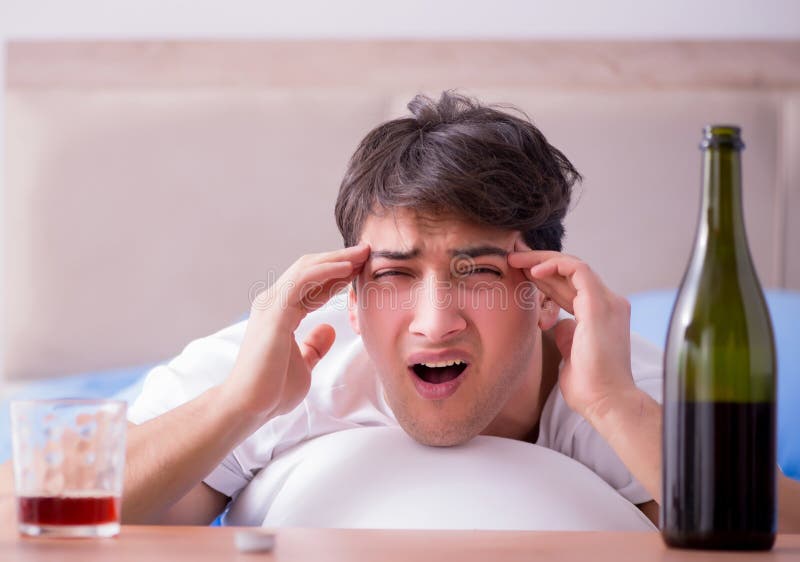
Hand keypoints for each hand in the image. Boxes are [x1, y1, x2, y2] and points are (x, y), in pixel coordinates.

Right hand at [221, 243, 370, 421]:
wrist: (250, 406)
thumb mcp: (304, 364)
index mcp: (280, 313)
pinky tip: (346, 268)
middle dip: (339, 259)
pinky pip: (302, 281)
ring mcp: (272, 305)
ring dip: (336, 259)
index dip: (336, 275)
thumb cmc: (272, 389)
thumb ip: (314, 346)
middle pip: (309, 270)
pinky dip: (325, 271)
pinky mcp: (274, 312)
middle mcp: (273, 303)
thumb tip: (329, 329)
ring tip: (361, 254)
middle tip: (366, 252)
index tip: (361, 268)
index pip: (311, 285)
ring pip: (306, 269)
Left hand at [507, 240, 635, 420]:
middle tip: (512, 257)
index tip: (519, 274)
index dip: (544, 278)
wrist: (606, 402)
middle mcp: (608, 304)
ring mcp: (607, 302)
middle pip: (569, 274)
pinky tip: (533, 271)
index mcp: (601, 316)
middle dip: (538, 263)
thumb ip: (566, 335)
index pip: (570, 287)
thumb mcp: (570, 354)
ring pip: (573, 265)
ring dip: (542, 260)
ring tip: (516, 260)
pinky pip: (577, 269)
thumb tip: (557, 324)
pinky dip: (554, 265)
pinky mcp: (600, 303)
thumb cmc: (589, 387)